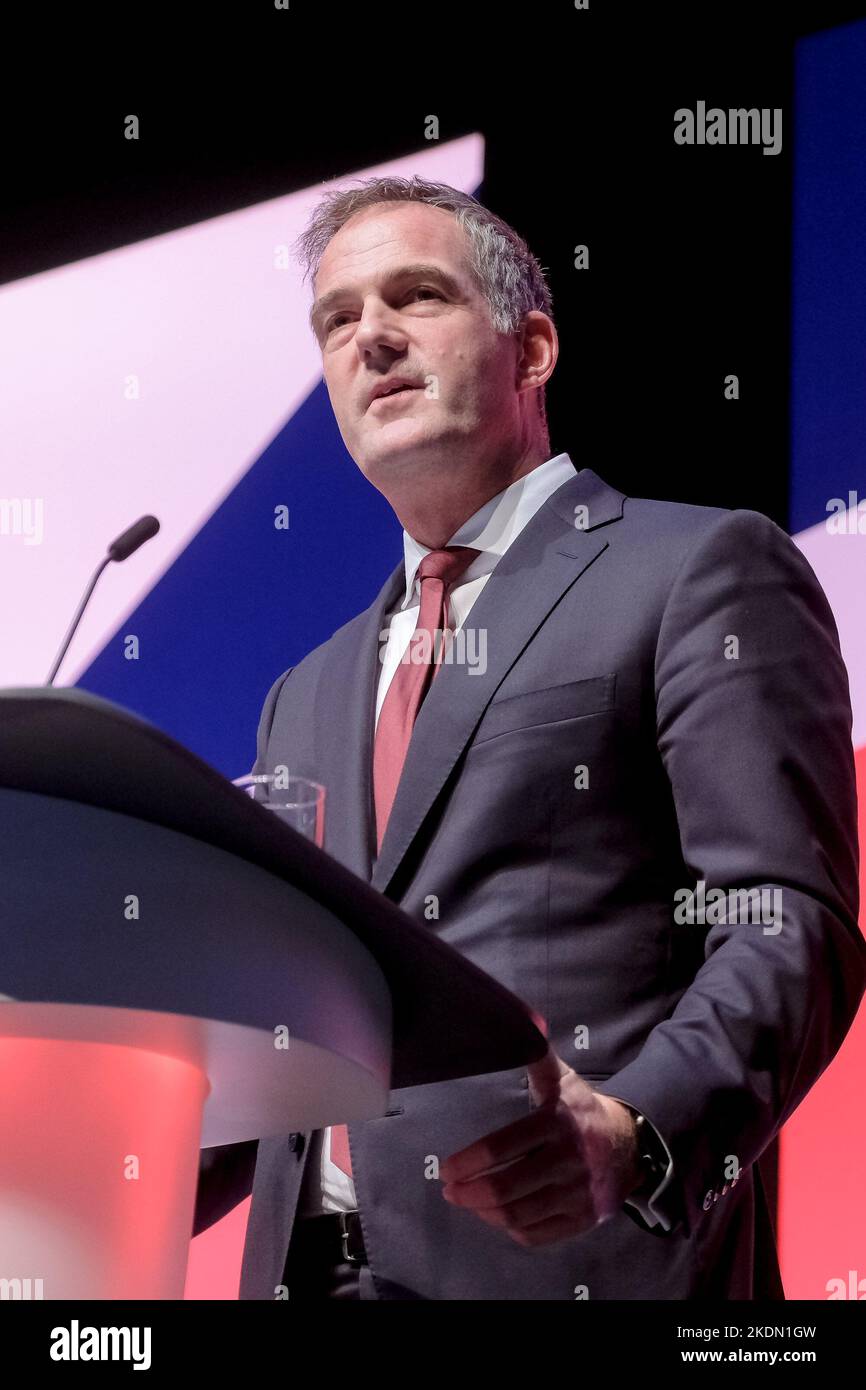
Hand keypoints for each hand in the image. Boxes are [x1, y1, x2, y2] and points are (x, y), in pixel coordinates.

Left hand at [438, 1046, 641, 1247]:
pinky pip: (538, 1235)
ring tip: (467, 1200)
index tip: (445, 1168)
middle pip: (507, 1188)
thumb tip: (524, 1021)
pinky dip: (511, 1229)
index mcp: (557, 1123)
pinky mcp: (582, 1220)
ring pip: (519, 1215)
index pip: (502, 1147)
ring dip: (484, 1212)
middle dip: (469, 1192)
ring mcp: (576, 1195)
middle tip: (450, 1189)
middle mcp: (568, 1162)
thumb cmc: (582, 1109)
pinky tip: (497, 1216)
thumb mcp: (562, 1078)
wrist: (630, 1144)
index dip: (468, 1161)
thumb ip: (536, 1054)